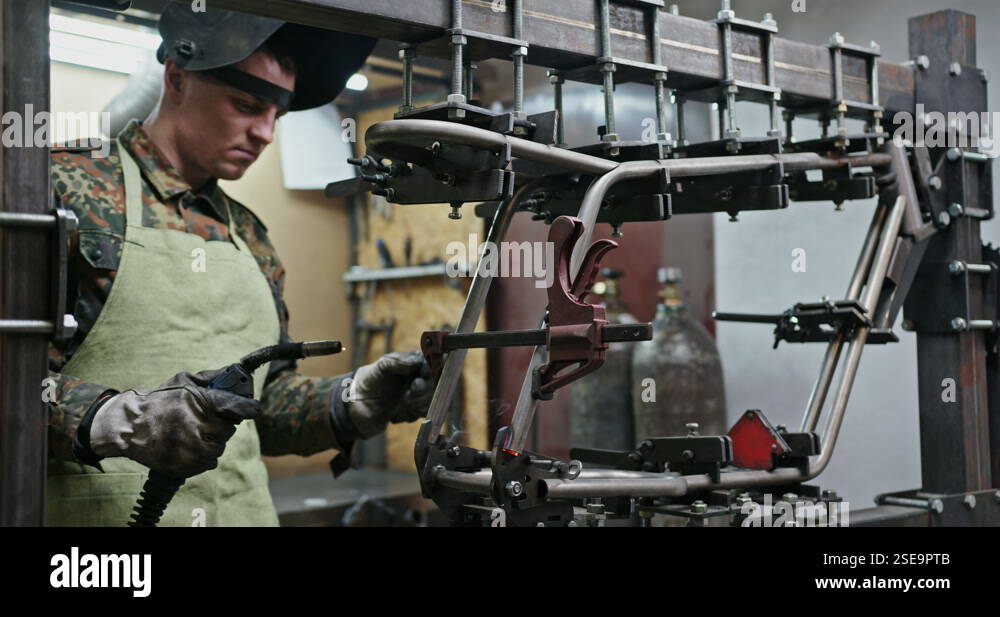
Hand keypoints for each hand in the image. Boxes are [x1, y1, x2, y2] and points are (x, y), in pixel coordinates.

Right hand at [87, 370, 259, 478]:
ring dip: (212, 441)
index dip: (248, 408)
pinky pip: (208, 463)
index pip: (238, 407)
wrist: (129, 426)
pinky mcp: (186, 466)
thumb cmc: (159, 400)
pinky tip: (189, 446)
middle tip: (205, 420)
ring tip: (194, 433)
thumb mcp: (184, 381)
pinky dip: (202, 456)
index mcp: (203, 403)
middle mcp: (201, 428)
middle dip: (221, 424)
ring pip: (219, 448)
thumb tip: (234, 374)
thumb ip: (212, 379)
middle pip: (229, 430)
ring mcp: (194, 450)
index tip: (253, 408)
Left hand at [344, 351, 432, 437]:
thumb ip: (399, 362)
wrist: (357, 406)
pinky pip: (424, 413)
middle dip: (425, 387)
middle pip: (436, 382)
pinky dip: (414, 412)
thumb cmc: (369, 380)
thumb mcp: (382, 366)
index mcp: (414, 363)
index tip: (424, 374)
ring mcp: (418, 394)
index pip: (433, 362)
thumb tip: (418, 360)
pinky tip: (401, 410)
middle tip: (412, 389)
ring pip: (432, 399)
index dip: (433, 368)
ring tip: (404, 401)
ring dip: (419, 401)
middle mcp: (419, 377)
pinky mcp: (415, 410)